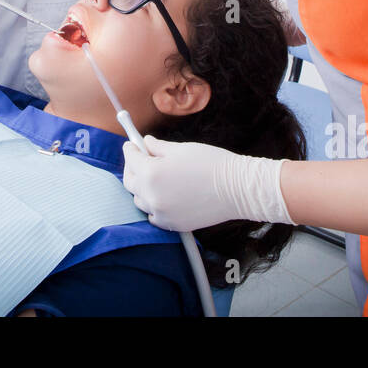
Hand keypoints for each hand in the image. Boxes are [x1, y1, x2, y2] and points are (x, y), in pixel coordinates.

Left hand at [122, 136, 294, 230]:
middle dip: (132, 168)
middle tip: (139, 159)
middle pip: (130, 181)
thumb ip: (158, 147)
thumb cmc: (211, 164)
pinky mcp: (173, 224)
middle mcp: (151, 195)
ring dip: (142, 187)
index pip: (131, 159)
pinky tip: (163, 196)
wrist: (237, 189)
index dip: (131, 149)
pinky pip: (154, 215)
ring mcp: (161, 213)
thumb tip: (146, 143)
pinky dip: (154, 205)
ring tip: (154, 177)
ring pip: (140, 200)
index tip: (132, 144)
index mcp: (151, 173)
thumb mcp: (181, 149)